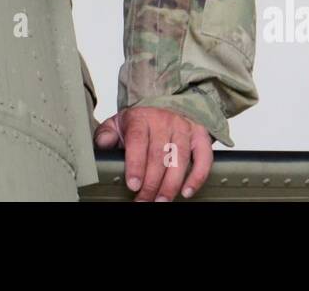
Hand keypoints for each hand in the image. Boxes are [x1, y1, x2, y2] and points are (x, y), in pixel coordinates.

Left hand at [93, 105, 213, 200]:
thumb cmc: (138, 123)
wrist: (162, 107)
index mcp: (141, 117)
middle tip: (144, 200)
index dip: (136, 164)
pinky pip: (204, 157)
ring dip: (171, 184)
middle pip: (159, 154)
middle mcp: (164, 120)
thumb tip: (103, 145)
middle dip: (151, 182)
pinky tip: (187, 191)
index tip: (133, 184)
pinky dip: (197, 176)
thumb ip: (106, 135)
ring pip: (180, 158)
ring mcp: (183, 127)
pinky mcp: (200, 135)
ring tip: (162, 200)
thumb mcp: (117, 124)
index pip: (138, 140)